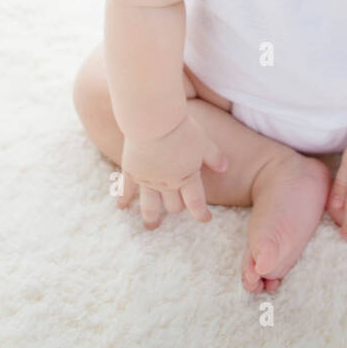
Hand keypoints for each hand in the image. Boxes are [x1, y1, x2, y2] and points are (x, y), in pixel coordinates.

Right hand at [117, 112, 227, 228]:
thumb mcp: (203, 141)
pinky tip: (122, 208)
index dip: (201, 214)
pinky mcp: (131, 171)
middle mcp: (167, 184)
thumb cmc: (181, 128)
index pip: (196, 203)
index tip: (206, 219)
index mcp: (187, 178)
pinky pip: (126, 189)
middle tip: (176, 209)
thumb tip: (224, 168)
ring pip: (150, 206)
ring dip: (151, 217)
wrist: (153, 121)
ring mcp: (148, 180)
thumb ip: (214, 156)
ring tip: (152, 226)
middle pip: (173, 205)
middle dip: (176, 208)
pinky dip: (124, 199)